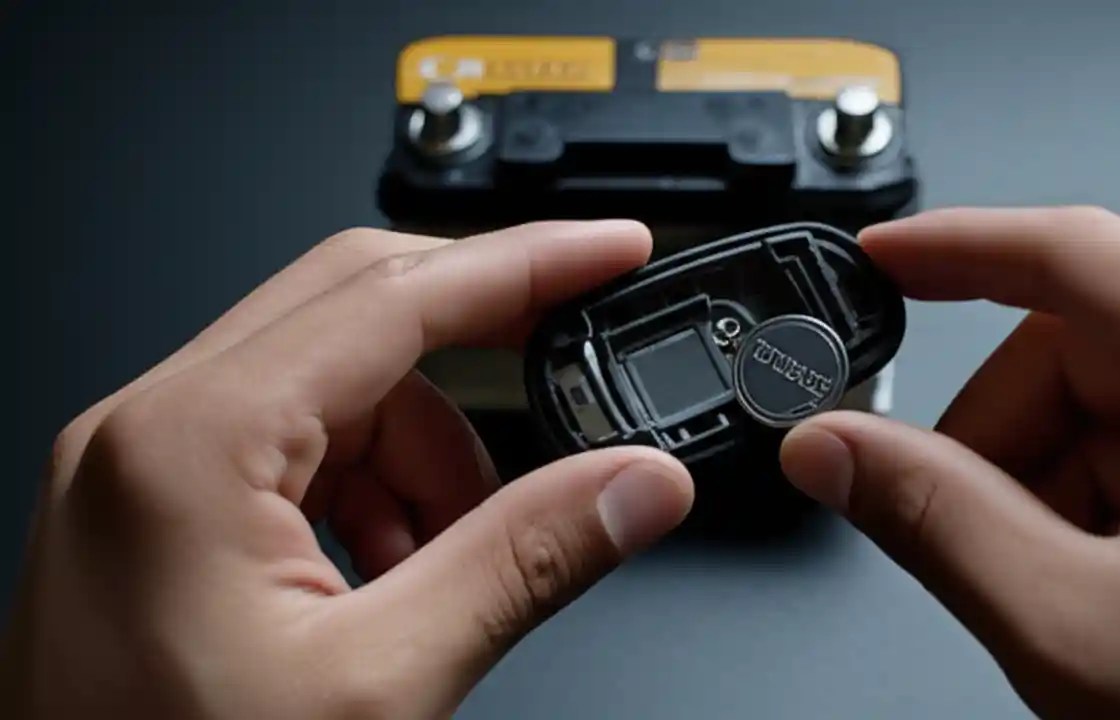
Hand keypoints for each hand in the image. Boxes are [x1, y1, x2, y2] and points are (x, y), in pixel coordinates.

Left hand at [2, 221, 693, 718]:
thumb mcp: (379, 687)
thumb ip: (523, 564)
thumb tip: (634, 483)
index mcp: (189, 446)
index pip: (394, 297)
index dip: (524, 264)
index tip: (607, 251)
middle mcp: (147, 435)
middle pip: (358, 321)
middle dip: (477, 361)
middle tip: (572, 381)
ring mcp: (141, 474)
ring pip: (330, 392)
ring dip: (421, 457)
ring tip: (451, 561)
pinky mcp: (154, 517)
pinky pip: (290, 452)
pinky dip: (367, 495)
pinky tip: (389, 578)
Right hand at [781, 207, 1119, 718]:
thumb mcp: (1082, 628)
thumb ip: (934, 523)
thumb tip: (831, 447)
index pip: (1074, 255)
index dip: (956, 248)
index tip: (878, 259)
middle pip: (1069, 351)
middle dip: (995, 441)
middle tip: (961, 526)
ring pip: (1092, 413)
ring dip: (1039, 491)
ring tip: (1066, 592)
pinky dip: (1085, 513)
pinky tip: (1104, 589)